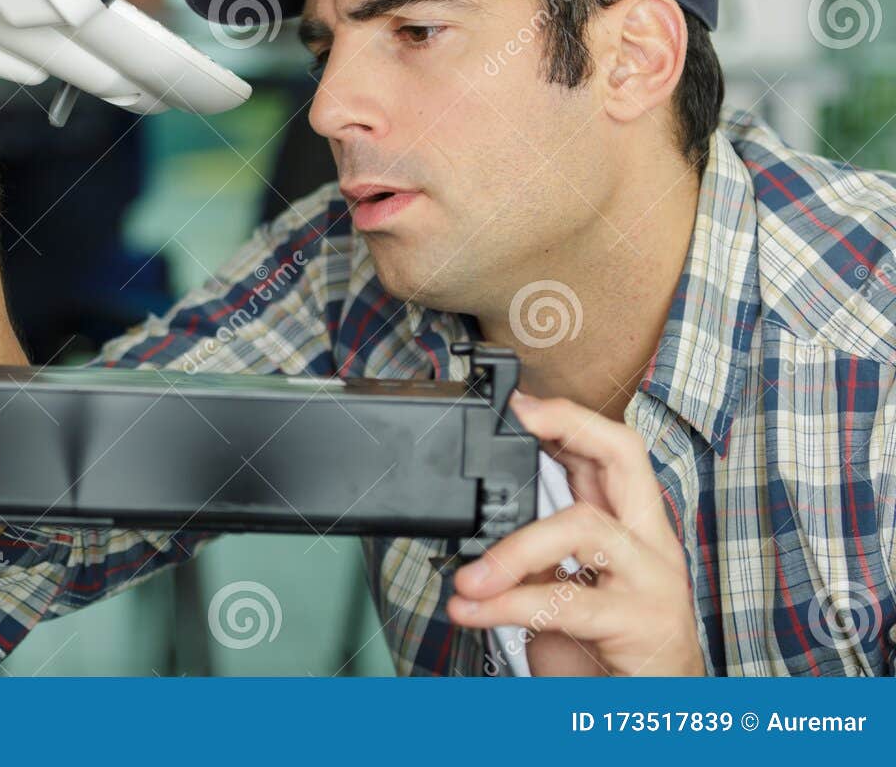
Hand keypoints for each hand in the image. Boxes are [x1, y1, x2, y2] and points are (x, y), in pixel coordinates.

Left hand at [448, 392, 704, 675]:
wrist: (651, 718)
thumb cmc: (608, 648)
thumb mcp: (567, 586)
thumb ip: (538, 548)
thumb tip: (481, 519)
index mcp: (633, 526)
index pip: (611, 450)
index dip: (567, 418)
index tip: (519, 401)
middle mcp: (651, 543)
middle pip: (625, 457)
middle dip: (570, 425)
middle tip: (517, 420)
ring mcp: (652, 580)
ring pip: (585, 526)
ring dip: (514, 547)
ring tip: (468, 577)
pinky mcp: (640, 623)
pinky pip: (567, 602)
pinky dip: (508, 604)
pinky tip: (471, 608)